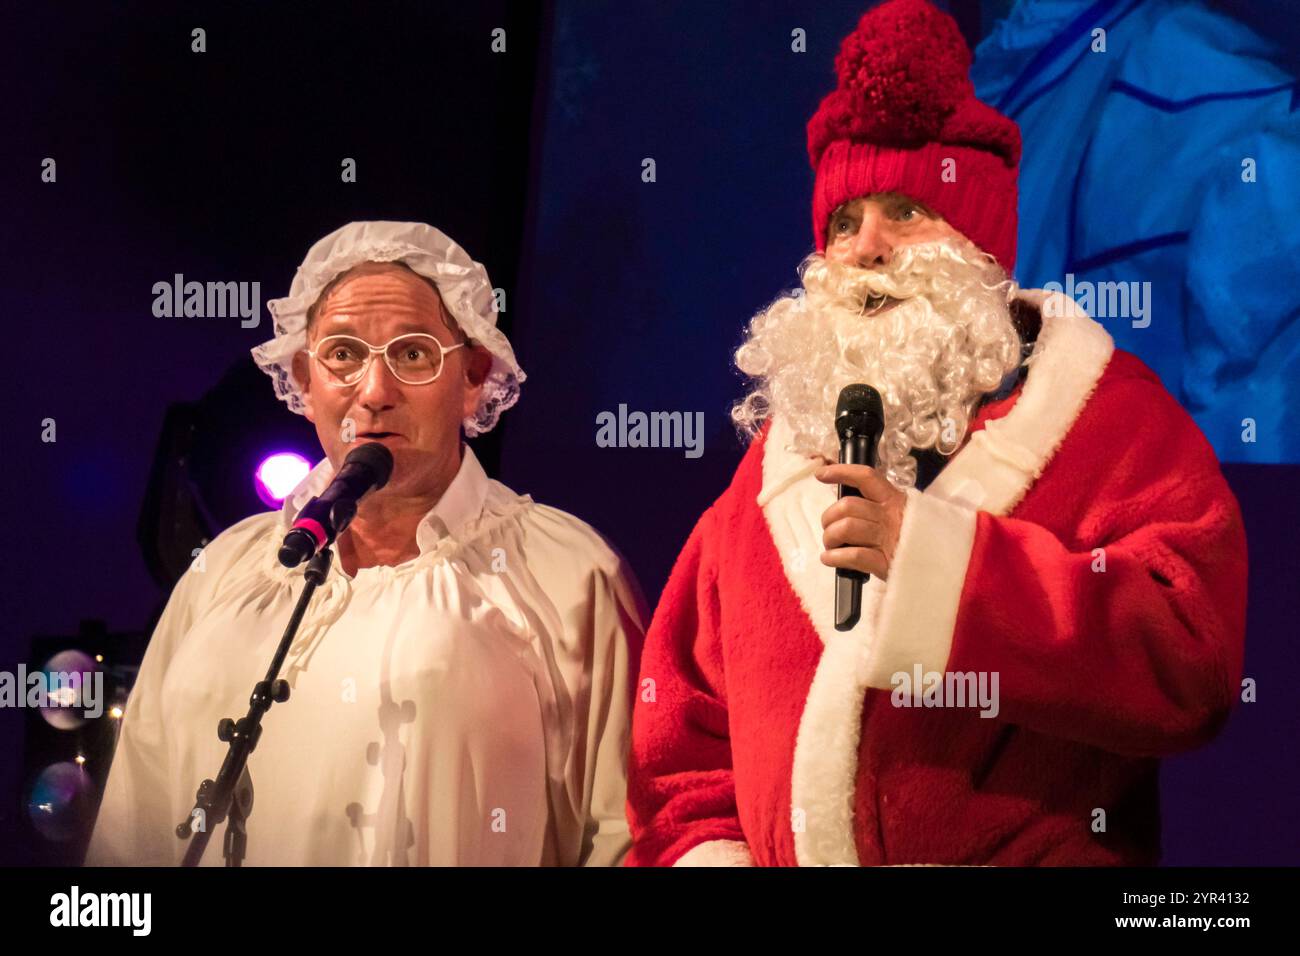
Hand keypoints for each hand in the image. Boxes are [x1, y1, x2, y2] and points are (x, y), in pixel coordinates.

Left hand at [815, 464, 907, 580]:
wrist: (941, 567)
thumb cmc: (916, 540)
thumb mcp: (904, 515)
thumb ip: (879, 508)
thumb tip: (844, 508)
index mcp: (894, 500)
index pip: (866, 477)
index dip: (842, 472)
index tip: (821, 475)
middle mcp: (890, 516)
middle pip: (847, 506)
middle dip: (829, 517)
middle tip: (828, 528)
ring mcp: (888, 539)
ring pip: (846, 528)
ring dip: (830, 538)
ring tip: (830, 545)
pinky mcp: (885, 562)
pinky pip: (853, 555)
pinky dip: (834, 557)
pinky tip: (829, 559)